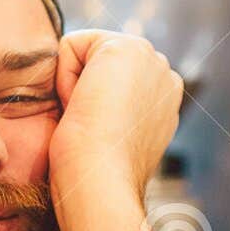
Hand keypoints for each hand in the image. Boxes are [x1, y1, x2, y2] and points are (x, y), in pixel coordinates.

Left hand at [48, 30, 184, 230]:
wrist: (101, 184)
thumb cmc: (97, 177)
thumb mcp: (114, 140)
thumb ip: (115, 112)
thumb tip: (95, 105)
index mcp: (165, 98)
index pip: (110, 79)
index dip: (92, 105)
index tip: (102, 137)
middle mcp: (164, 74)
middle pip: (97, 62)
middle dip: (86, 91)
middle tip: (94, 129)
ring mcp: (150, 59)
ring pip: (86, 54)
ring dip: (77, 87)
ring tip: (90, 119)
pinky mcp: (125, 48)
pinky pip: (70, 45)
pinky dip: (64, 77)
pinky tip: (82, 106)